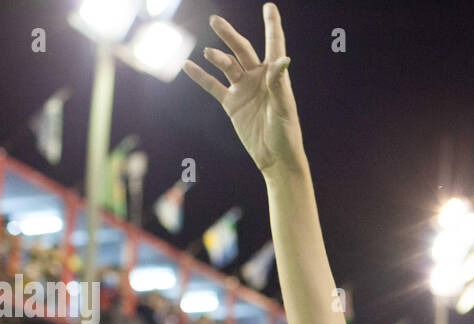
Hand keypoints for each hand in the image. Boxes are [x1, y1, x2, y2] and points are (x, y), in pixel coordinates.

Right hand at [183, 5, 301, 177]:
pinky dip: (200, 76)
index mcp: (275, 77)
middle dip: (229, 35)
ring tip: (208, 52)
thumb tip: (282, 60)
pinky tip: (187, 65)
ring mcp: (243, 89)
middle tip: (215, 20)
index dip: (272, 26)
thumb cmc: (285, 134)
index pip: (274, 45)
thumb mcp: (283, 108)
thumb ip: (279, 84)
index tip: (269, 6)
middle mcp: (258, 78)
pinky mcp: (231, 104)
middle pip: (241, 49)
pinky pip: (212, 86)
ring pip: (226, 65)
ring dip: (216, 57)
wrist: (274, 158)